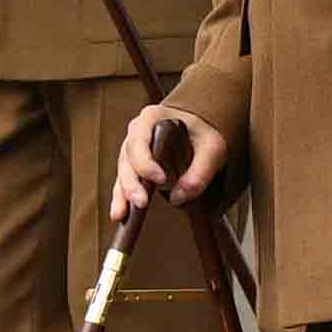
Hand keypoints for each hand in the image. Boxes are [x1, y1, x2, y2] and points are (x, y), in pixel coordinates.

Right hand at [112, 105, 230, 222]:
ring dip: (122, 193)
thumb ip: (200, 171)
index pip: (140, 140)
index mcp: (153, 118)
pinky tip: (120, 214)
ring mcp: (133, 149)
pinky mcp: (134, 165)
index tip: (161, 179)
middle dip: (132, 182)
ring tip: (122, 214)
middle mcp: (137, 131)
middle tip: (141, 202)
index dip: (146, 161)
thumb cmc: (205, 132)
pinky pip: (124, 181)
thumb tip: (179, 197)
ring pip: (123, 172)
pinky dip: (122, 197)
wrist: (201, 127)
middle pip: (127, 158)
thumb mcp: (212, 147)